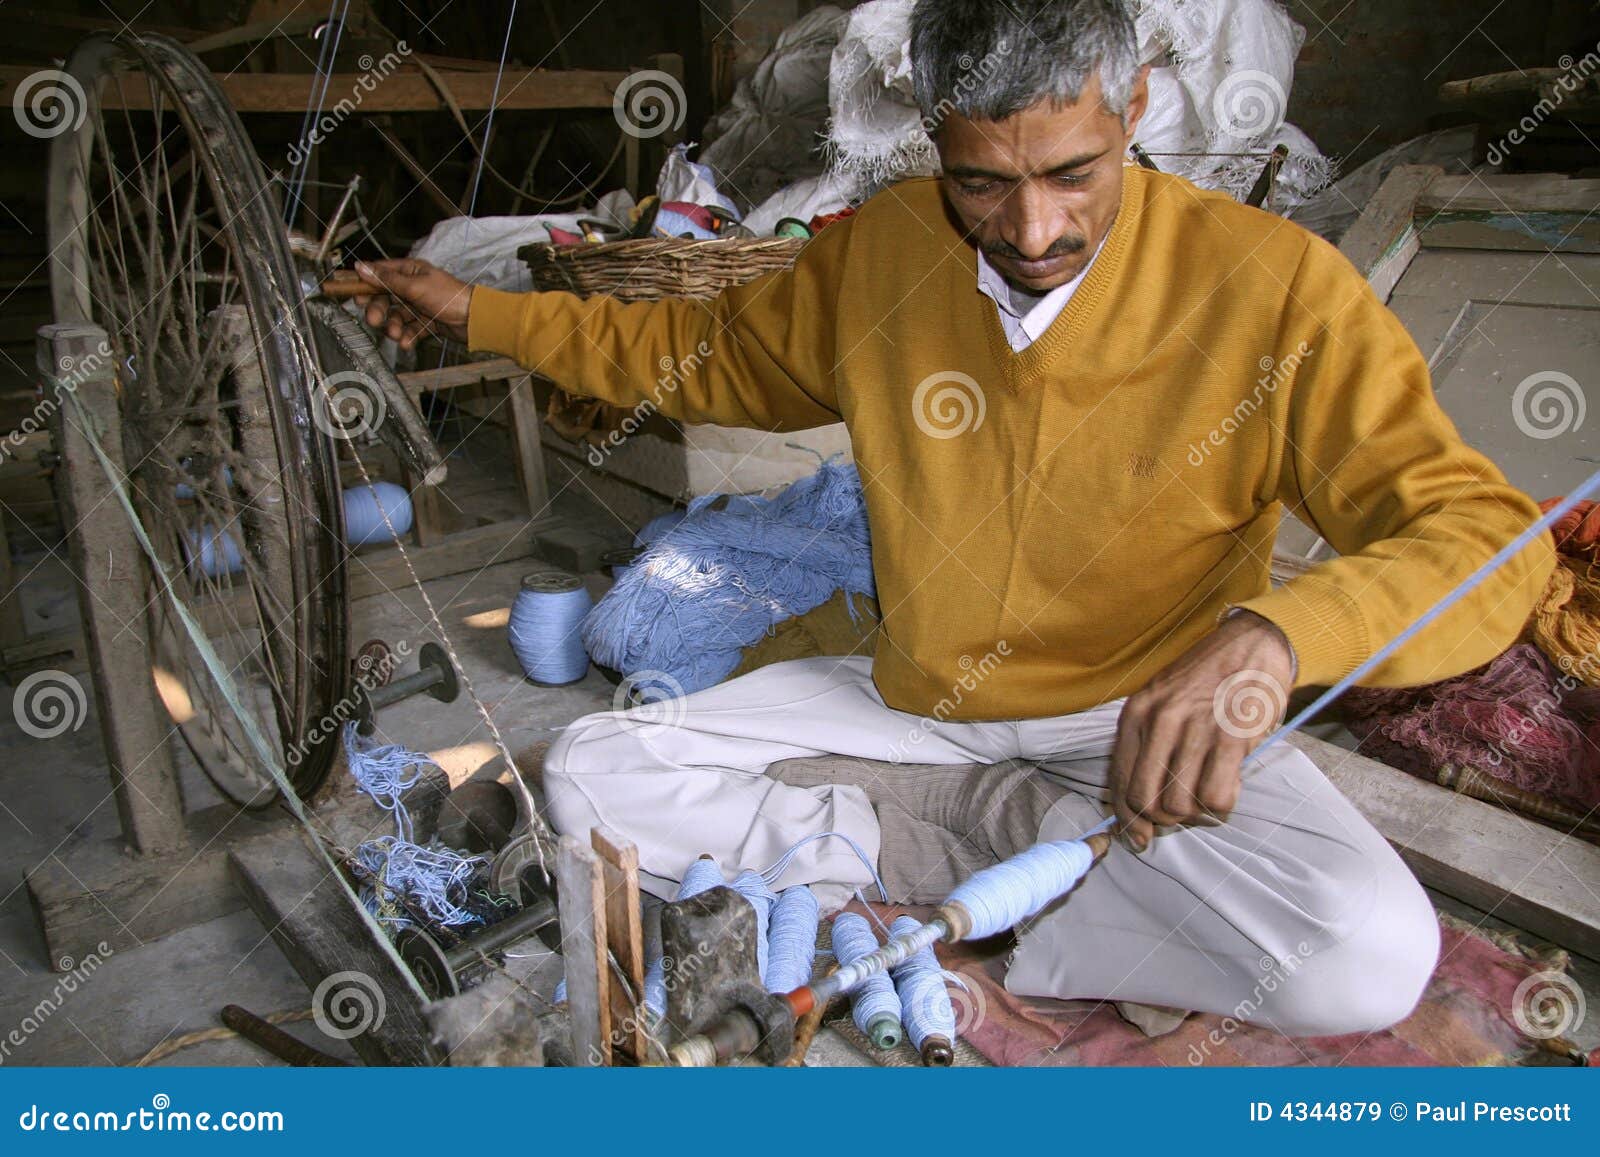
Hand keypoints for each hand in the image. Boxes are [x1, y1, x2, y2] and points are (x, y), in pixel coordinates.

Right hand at [351, 258, 472, 348]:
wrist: (473, 320)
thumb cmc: (449, 296)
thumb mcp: (414, 285)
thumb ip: (387, 279)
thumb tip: (361, 267)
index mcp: (410, 271)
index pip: (380, 274)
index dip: (366, 285)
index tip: (355, 296)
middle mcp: (413, 287)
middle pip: (385, 298)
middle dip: (378, 311)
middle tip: (374, 320)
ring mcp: (419, 305)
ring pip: (396, 316)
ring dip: (393, 326)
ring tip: (396, 334)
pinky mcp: (426, 322)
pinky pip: (410, 329)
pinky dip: (407, 336)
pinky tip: (407, 343)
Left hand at [1111, 611, 1293, 852]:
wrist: (1253, 644)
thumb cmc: (1206, 678)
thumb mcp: (1161, 699)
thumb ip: (1146, 744)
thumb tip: (1137, 805)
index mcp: (1136, 713)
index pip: (1119, 782)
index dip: (1128, 819)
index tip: (1138, 836)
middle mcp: (1160, 721)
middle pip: (1146, 800)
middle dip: (1161, 820)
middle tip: (1180, 816)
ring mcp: (1195, 729)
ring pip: (1179, 804)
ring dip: (1194, 814)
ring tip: (1206, 795)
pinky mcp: (1231, 738)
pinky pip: (1216, 797)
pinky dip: (1221, 805)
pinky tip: (1228, 786)